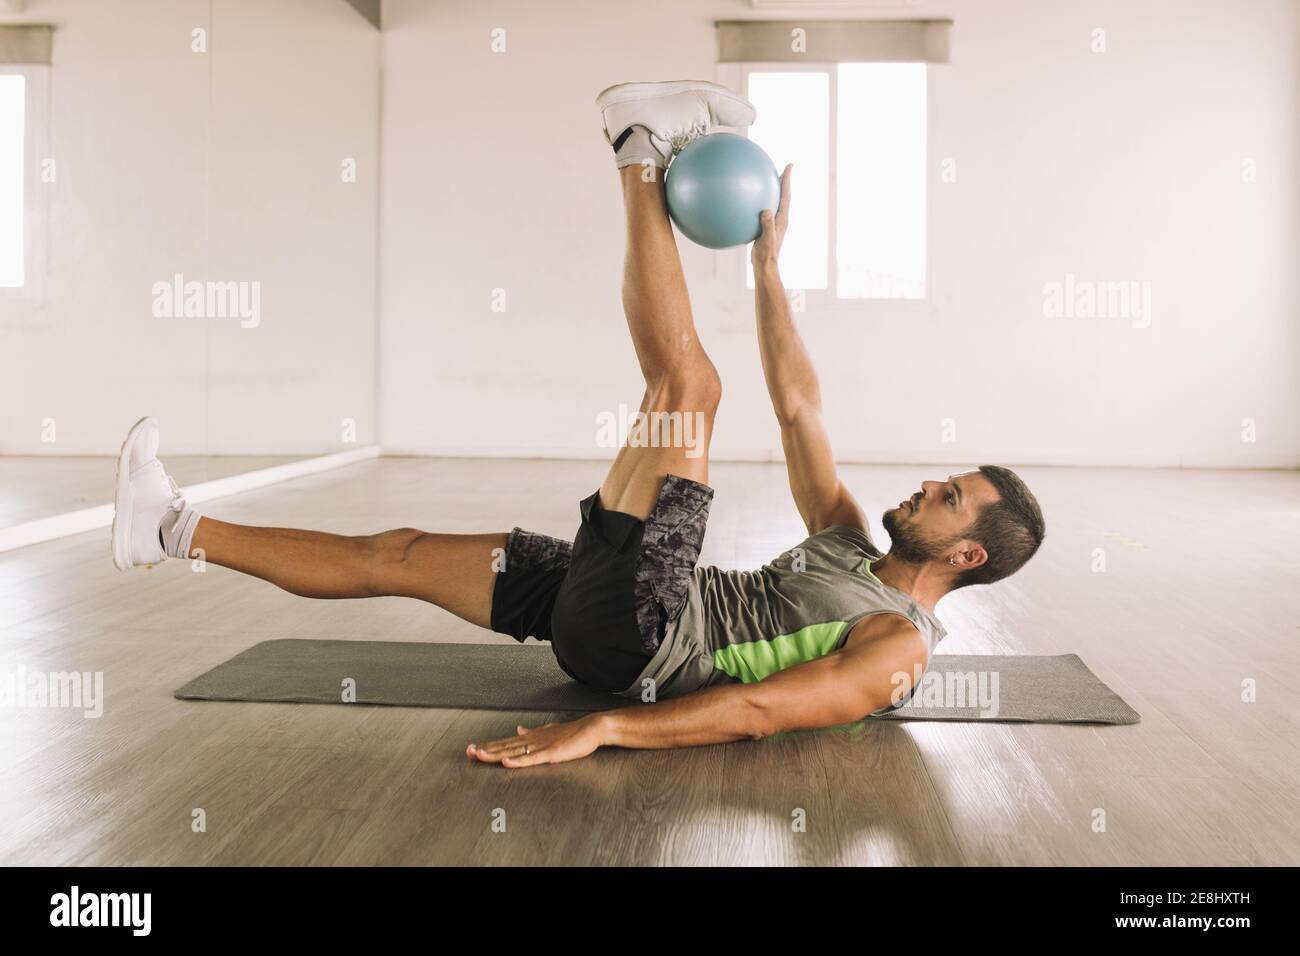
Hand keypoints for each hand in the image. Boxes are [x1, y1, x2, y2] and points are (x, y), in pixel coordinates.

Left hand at [466, 713, 607, 768]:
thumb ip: (532, 732)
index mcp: (530, 737)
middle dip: (486, 749)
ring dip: (496, 754)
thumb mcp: (547, 732)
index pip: (505, 742)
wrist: (590, 729)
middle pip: (505, 746)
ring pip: (514, 752)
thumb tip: (518, 729)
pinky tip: (506, 762)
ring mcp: (540, 747)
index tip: (472, 748)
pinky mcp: (551, 754)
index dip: (489, 745)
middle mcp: (531, 740)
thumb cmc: (571, 733)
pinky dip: (518, 761)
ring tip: (480, 756)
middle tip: (468, 751)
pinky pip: (531, 759)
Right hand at [751, 163, 791, 269]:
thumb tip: (766, 211)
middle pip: (783, 195)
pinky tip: (750, 202)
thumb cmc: (766, 254)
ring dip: (774, 191)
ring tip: (769, 180)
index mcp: (782, 219)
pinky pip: (764, 211)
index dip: (787, 180)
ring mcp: (773, 223)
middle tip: (784, 168)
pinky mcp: (766, 228)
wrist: (765, 266)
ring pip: (775, 202)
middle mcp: (780, 219)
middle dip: (784, 181)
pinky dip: (760, 202)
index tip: (789, 166)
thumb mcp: (767, 240)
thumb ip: (767, 226)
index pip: (786, 195)